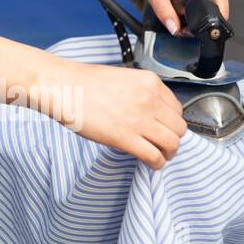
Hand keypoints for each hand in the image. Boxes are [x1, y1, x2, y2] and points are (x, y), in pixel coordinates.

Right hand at [41, 56, 186, 168]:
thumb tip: (150, 113)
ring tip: (159, 155)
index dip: (171, 122)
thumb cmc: (84, 82)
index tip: (164, 128)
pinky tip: (150, 163)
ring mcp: (139, 119)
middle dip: (173, 138)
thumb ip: (141, 94)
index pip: (177, 109)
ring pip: (172, 143)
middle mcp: (149, 99)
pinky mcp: (125, 137)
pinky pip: (154, 156)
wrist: (63, 87)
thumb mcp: (122, 79)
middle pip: (179, 128)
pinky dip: (156, 163)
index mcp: (150, 83)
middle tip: (164, 144)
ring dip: (168, 153)